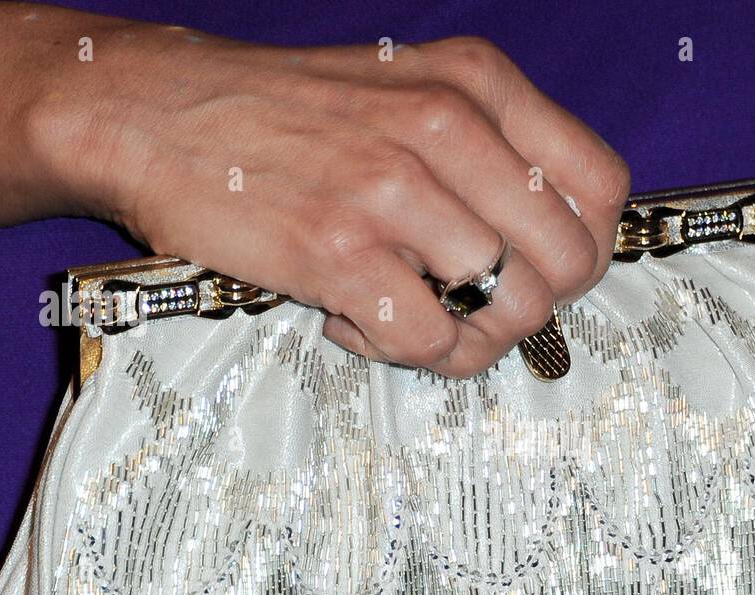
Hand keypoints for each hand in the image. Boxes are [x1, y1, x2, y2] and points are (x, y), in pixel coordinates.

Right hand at [31, 28, 629, 377]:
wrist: (152, 112)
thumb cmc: (287, 112)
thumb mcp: (408, 87)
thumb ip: (490, 149)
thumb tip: (550, 245)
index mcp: (477, 83)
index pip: (602, 187)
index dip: (584, 247)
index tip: (541, 267)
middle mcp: (447, 128)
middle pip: (569, 263)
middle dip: (532, 305)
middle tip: (473, 304)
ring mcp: (394, 192)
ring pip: (510, 311)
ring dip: (470, 337)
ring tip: (412, 315)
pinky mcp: (340, 253)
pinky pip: (431, 342)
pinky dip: (406, 353)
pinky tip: (360, 323)